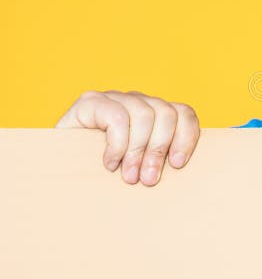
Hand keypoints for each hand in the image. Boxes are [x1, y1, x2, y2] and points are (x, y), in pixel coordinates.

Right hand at [55, 90, 200, 185]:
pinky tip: (109, 164)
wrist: (57, 169)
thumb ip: (161, 163)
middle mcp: (137, 101)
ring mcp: (114, 98)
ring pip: (145, 115)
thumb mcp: (140, 167)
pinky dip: (117, 145)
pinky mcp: (91, 101)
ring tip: (129, 177)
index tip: (178, 164)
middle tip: (149, 180)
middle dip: (160, 149)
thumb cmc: (105, 174)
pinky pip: (117, 118)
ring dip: (139, 151)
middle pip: (167, 113)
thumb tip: (185, 172)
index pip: (184, 113)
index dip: (187, 136)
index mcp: (155, 113)